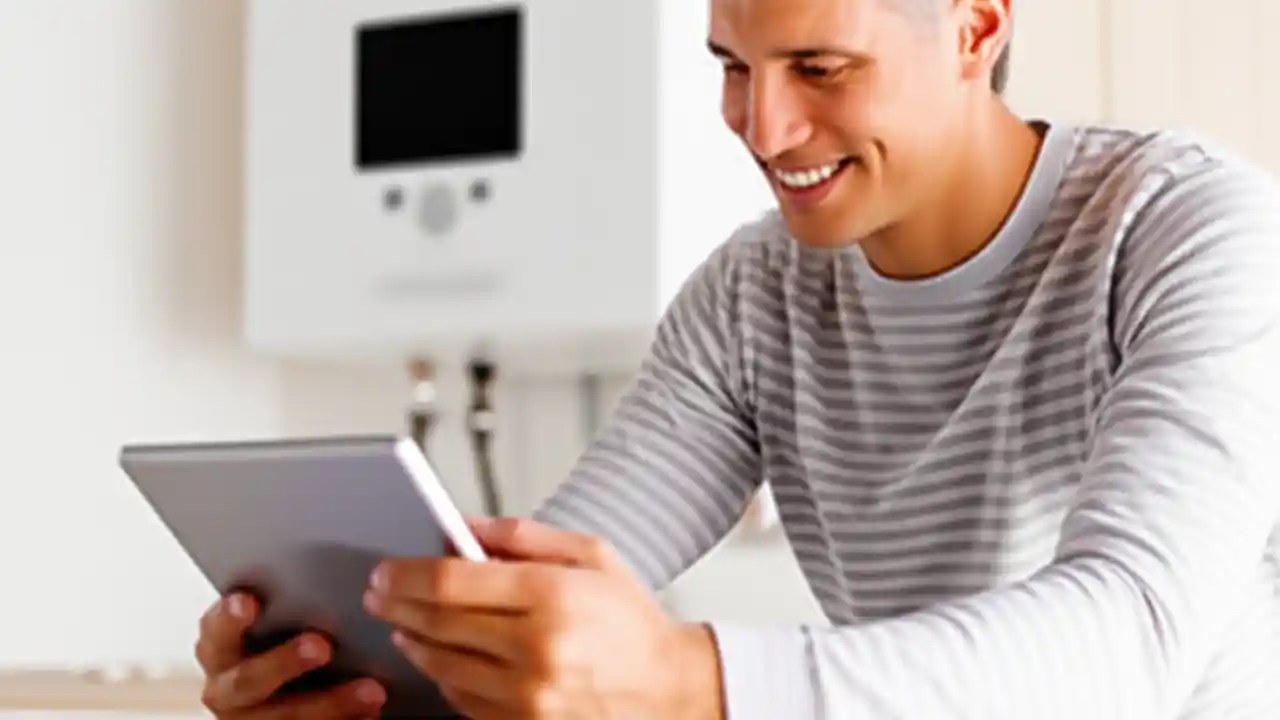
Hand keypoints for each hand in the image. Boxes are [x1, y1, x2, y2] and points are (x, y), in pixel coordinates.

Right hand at [195, 592, 387, 718]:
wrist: (283, 690)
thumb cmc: (283, 641)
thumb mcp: (277, 623)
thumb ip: (286, 605)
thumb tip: (331, 571)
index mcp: (218, 650)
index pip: (216, 630)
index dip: (229, 618)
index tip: (249, 601)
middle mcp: (225, 689)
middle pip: (248, 680)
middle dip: (284, 663)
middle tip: (322, 645)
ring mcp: (247, 719)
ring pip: (284, 717)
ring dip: (330, 704)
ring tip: (372, 690)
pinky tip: (371, 712)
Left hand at [363, 517, 724, 719]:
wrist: (667, 688)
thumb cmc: (630, 621)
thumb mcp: (591, 555)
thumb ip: (525, 536)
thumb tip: (466, 526)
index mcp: (551, 596)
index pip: (452, 581)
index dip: (406, 574)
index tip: (385, 570)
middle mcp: (536, 648)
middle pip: (437, 622)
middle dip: (398, 604)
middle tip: (380, 592)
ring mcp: (528, 694)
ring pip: (441, 665)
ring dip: (413, 641)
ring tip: (404, 622)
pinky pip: (462, 700)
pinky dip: (443, 676)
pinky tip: (440, 657)